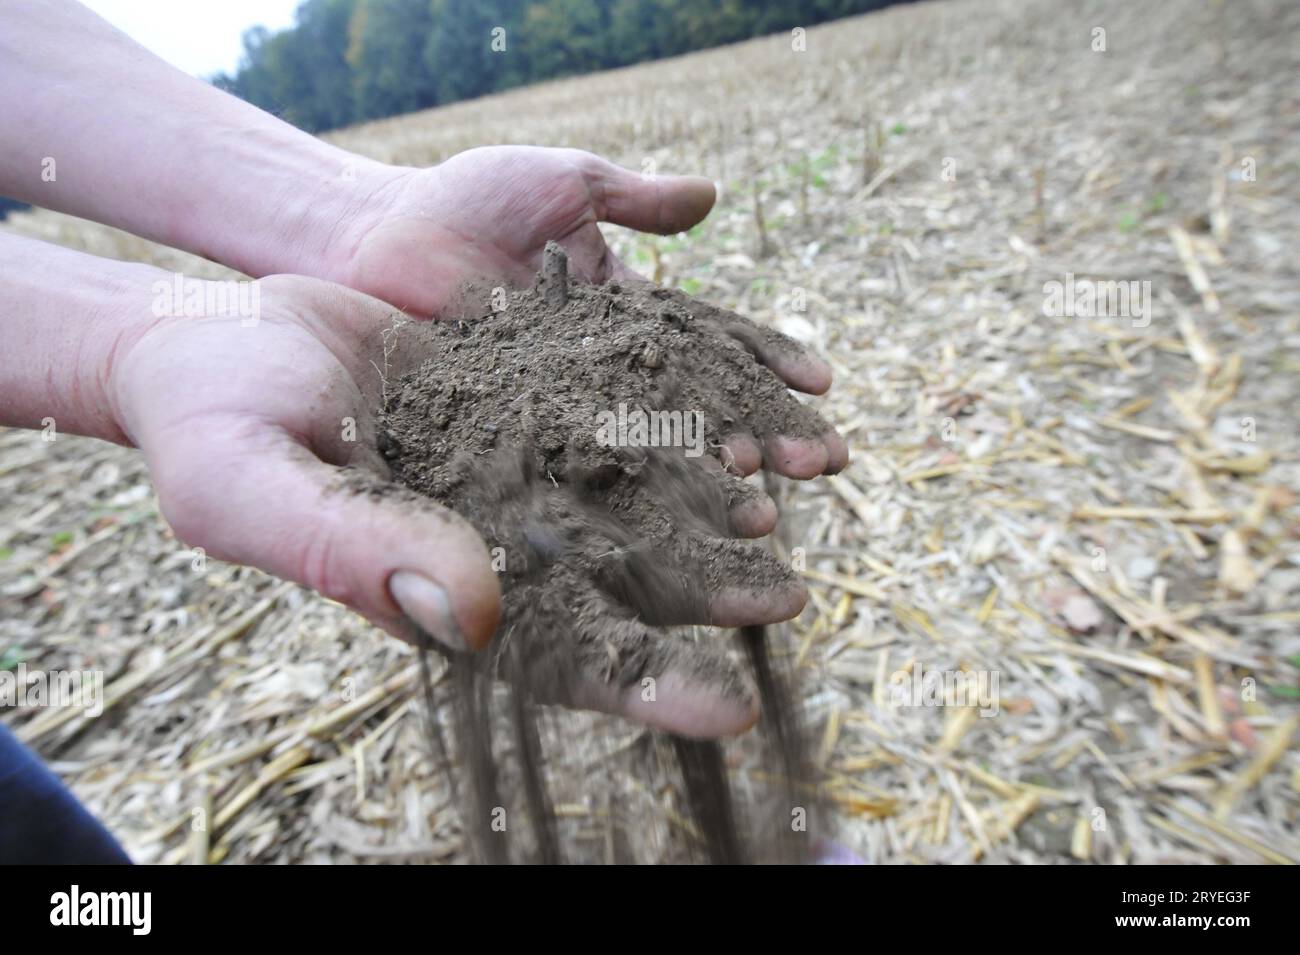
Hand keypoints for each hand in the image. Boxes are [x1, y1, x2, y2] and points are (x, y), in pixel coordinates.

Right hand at [106, 272, 786, 735]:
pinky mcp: (526, 381)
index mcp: (439, 590)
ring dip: (713, 492)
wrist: (220, 335)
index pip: (553, 661)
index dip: (640, 687)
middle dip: (703, 593)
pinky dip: (676, 392)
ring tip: (797, 484)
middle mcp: (497, 533)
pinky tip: (740, 389)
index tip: (725, 707)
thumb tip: (474, 609)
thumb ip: (351, 550)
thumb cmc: (212, 424)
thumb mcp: (252, 486)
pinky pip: (615, 390)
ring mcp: (518, 457)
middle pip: (618, 580)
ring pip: (633, 484)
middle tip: (788, 602)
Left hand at [328, 146, 846, 477]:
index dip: (768, 361)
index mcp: (626, 314)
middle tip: (822, 462)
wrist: (371, 235)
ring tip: (765, 511)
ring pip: (651, 452)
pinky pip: (580, 479)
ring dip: (712, 483)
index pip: (716, 341)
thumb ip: (633, 199)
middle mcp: (605, 372)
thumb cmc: (466, 200)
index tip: (824, 382)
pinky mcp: (515, 445)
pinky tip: (674, 532)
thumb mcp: (563, 184)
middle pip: (700, 406)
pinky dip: (629, 506)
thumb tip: (713, 196)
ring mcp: (563, 412)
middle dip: (763, 433)